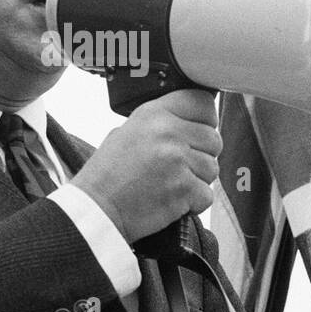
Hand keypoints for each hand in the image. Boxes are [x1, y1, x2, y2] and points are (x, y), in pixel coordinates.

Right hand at [71, 89, 221, 241]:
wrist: (97, 208)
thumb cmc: (108, 174)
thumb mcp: (127, 131)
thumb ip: (161, 124)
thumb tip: (190, 124)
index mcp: (154, 113)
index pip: (202, 103)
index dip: (205, 121)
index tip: (196, 134)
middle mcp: (168, 132)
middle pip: (213, 139)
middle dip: (202, 155)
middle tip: (179, 167)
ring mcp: (177, 160)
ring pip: (212, 168)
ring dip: (198, 180)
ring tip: (170, 184)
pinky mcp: (183, 188)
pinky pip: (207, 194)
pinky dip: (194, 203)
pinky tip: (171, 200)